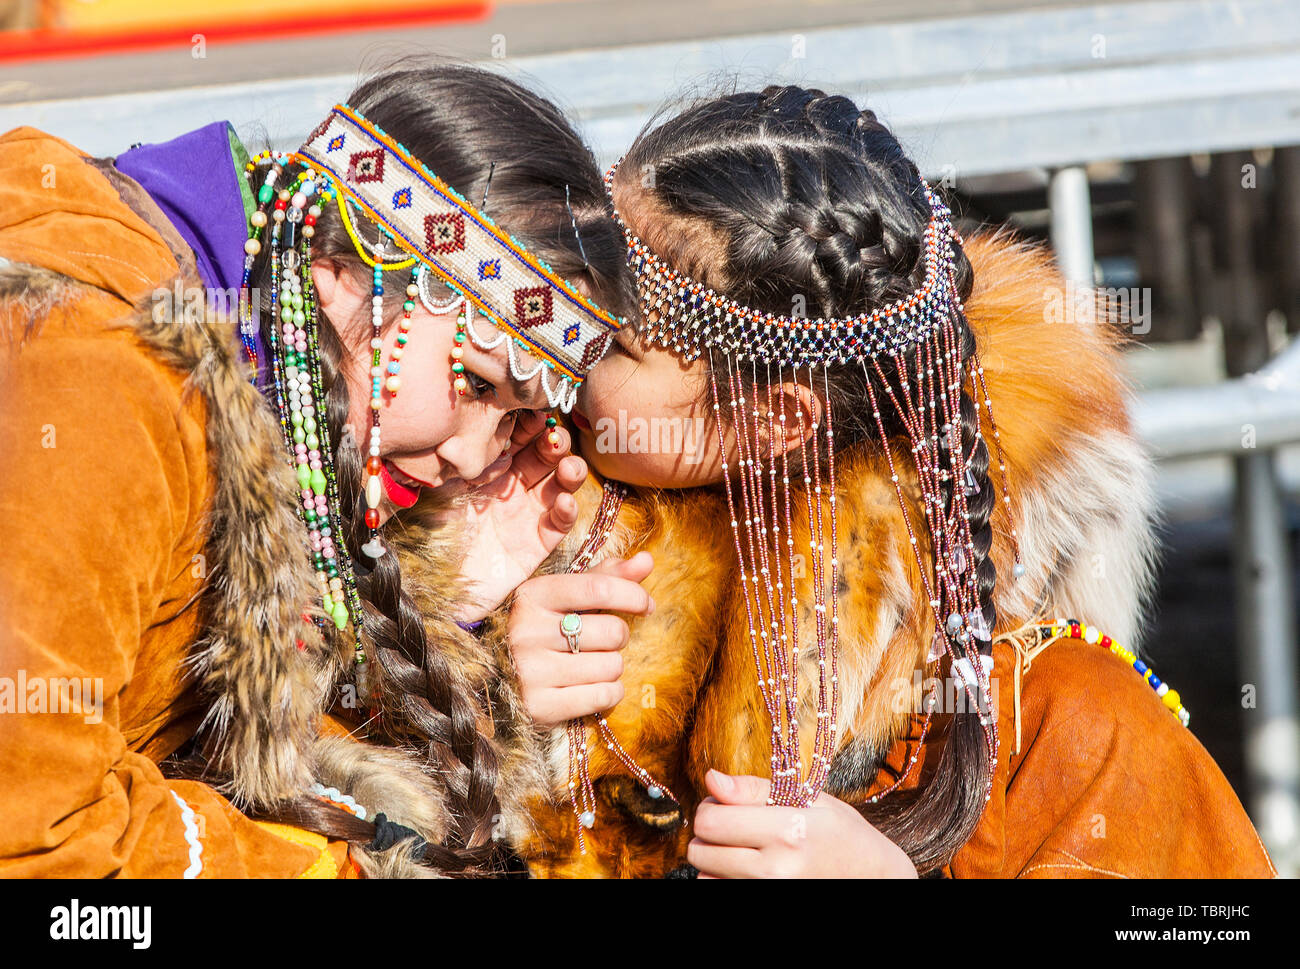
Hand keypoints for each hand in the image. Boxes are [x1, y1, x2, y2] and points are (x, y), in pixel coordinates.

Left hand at [443, 412, 586, 622]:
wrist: (426, 583)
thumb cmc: (427, 532)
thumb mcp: (438, 486)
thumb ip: (458, 455)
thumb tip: (471, 418)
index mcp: (489, 469)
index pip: (517, 439)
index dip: (529, 426)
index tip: (535, 414)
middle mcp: (512, 488)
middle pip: (544, 458)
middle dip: (555, 444)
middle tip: (556, 438)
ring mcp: (525, 515)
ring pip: (559, 486)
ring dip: (570, 473)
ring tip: (569, 467)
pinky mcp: (535, 546)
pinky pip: (557, 525)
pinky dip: (566, 512)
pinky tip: (565, 502)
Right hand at [507, 551, 655, 727]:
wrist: (495, 679)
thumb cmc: (542, 629)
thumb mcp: (564, 596)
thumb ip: (605, 577)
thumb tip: (646, 560)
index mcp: (532, 596)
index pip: (598, 588)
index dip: (632, 595)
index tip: (646, 604)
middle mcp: (526, 632)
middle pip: (612, 631)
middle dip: (619, 636)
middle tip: (603, 640)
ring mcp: (530, 672)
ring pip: (612, 666)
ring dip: (612, 666)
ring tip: (590, 663)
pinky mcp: (539, 707)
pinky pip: (605, 695)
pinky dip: (609, 692)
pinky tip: (591, 685)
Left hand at [686, 770, 917, 877]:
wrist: (874, 879)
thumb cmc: (843, 834)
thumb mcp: (808, 799)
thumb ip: (754, 789)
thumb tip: (710, 779)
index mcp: (787, 830)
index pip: (711, 820)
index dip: (710, 807)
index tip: (724, 804)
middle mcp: (776, 869)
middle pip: (700, 851)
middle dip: (708, 834)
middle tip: (732, 826)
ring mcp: (771, 892)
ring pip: (706, 876)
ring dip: (714, 860)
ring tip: (742, 849)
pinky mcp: (767, 904)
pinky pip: (720, 891)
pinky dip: (725, 879)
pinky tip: (745, 869)